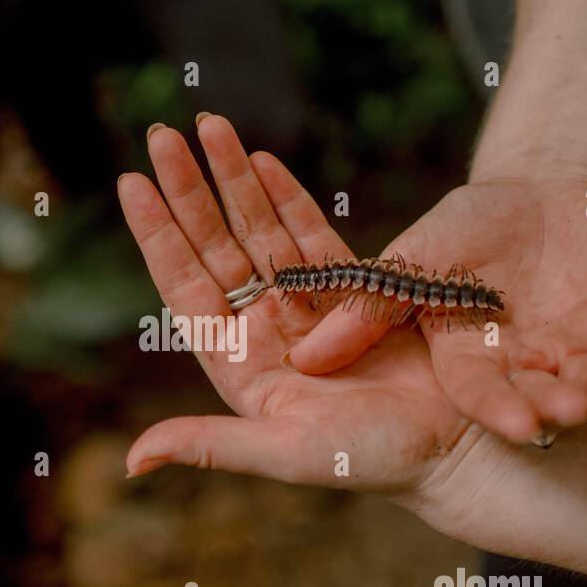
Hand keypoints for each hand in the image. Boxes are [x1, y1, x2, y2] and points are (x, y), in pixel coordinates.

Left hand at [118, 115, 470, 497]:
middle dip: (189, 191)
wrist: (455, 448)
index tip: (131, 183)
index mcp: (240, 362)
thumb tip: (133, 461)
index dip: (159, 235)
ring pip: (260, 229)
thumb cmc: (369, 459)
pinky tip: (263, 160)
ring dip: (234, 179)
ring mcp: (308, 305)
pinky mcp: (355, 289)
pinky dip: (288, 196)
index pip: (185, 286)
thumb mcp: (284, 453)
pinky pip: (312, 234)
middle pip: (215, 246)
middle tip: (161, 135)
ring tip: (209, 125)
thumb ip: (210, 447)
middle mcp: (266, 329)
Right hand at [284, 175, 586, 442]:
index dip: (498, 409)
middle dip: (553, 408)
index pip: (480, 393)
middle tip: (565, 411)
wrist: (538, 189)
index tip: (516, 424)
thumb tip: (305, 362)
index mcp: (468, 357)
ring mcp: (575, 351)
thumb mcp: (414, 258)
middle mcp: (522, 366)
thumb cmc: (467, 225)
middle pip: (538, 397)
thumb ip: (370, 307)